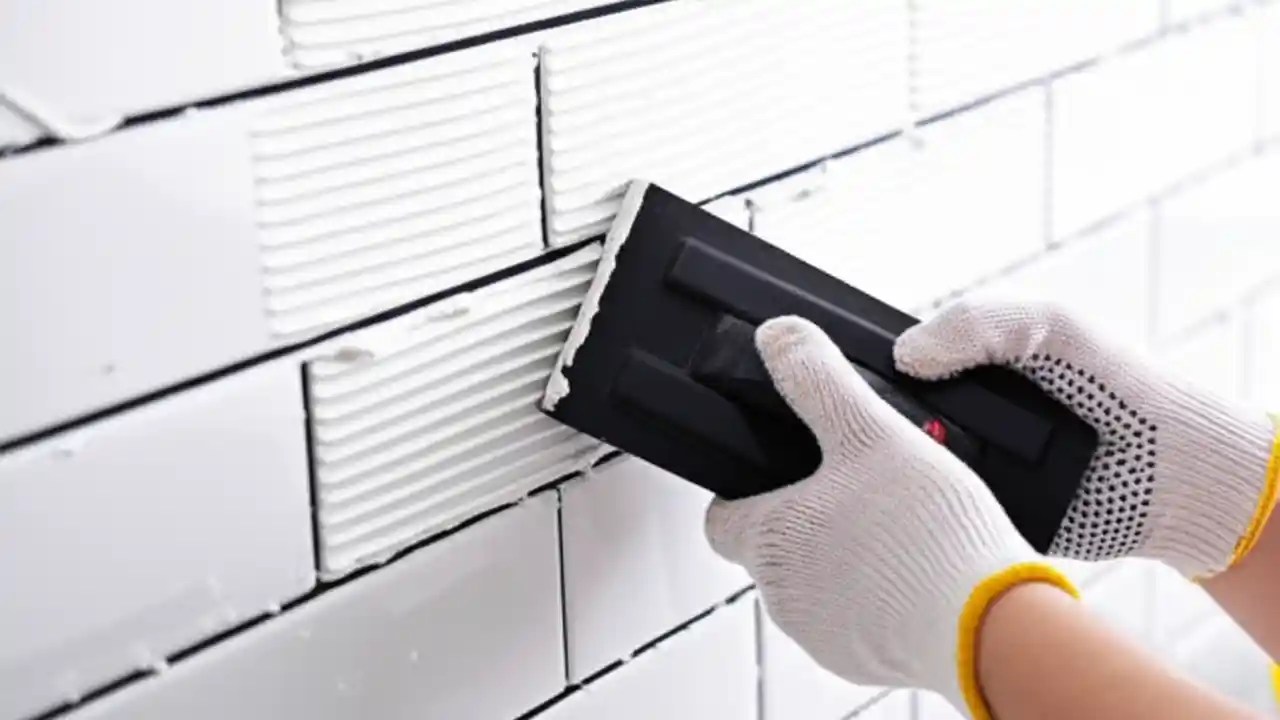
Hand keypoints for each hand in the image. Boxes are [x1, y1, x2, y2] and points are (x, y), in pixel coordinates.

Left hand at [704, 316, 1074, 715]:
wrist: (992, 625)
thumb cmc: (927, 534)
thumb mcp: (868, 430)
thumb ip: (816, 379)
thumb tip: (778, 339)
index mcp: (768, 540)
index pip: (720, 517)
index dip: (743, 489)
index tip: (776, 471)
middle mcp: (783, 596)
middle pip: (772, 547)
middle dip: (807, 515)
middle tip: (858, 485)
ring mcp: (823, 636)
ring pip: (815, 582)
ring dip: (844, 554)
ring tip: (898, 521)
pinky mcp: (865, 662)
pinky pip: (858, 617)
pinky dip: (879, 592)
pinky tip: (919, 564)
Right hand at [895, 300, 1277, 578]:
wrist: (1170, 469)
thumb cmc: (1115, 384)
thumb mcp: (1049, 327)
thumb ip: (978, 323)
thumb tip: (905, 356)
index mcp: (972, 369)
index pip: (898, 370)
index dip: (876, 372)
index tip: (855, 377)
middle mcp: (965, 419)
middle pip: (896, 420)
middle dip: (889, 422)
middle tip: (887, 423)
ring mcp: (975, 468)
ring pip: (913, 468)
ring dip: (908, 465)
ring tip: (908, 461)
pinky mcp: (988, 514)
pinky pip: (946, 511)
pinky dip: (936, 503)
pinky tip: (932, 493)